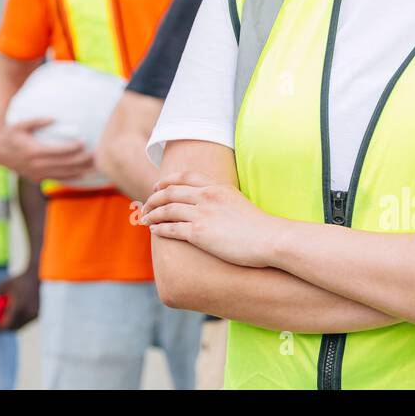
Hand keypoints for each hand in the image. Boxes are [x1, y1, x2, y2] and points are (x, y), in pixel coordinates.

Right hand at [0, 117, 94, 181]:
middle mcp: (37, 165)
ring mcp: (37, 173)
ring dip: (80, 170)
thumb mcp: (19, 124)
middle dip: (81, 160)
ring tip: (94, 166)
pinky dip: (70, 178)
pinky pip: (57, 179)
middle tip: (96, 155)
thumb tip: (52, 118)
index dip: (71, 148)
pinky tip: (83, 175)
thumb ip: (36, 120)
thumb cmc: (11, 133)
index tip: (84, 142)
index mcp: (34, 151)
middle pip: (64, 164)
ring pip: (63, 174)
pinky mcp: (38, 178)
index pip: (57, 151)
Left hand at [0, 270, 39, 330]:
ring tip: (7, 313)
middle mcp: (27, 313)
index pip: (5, 325)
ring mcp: (34, 315)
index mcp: (18, 306)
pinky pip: (26, 322)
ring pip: (19, 326)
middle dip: (4, 326)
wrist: (38, 276)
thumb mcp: (3, 286)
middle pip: (12, 328)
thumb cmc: (18, 280)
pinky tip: (17, 310)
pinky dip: (19, 320)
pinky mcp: (38, 315)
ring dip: (12, 323)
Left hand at [140, 171, 276, 267]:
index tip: (157, 186)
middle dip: (154, 198)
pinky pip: (172, 228)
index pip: (184, 177)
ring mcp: (202, 214)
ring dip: (152, 213)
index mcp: (216, 187)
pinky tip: (154, 230)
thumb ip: (222, 199)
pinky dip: (160, 228)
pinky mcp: (199, 233)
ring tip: (144, 219)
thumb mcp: (238, 202)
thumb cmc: (259, 226)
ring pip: (167, 209)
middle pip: (170, 192)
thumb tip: (213, 205)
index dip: (167, 181)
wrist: (270, 239)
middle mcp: (206, 196)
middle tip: (145, 205)